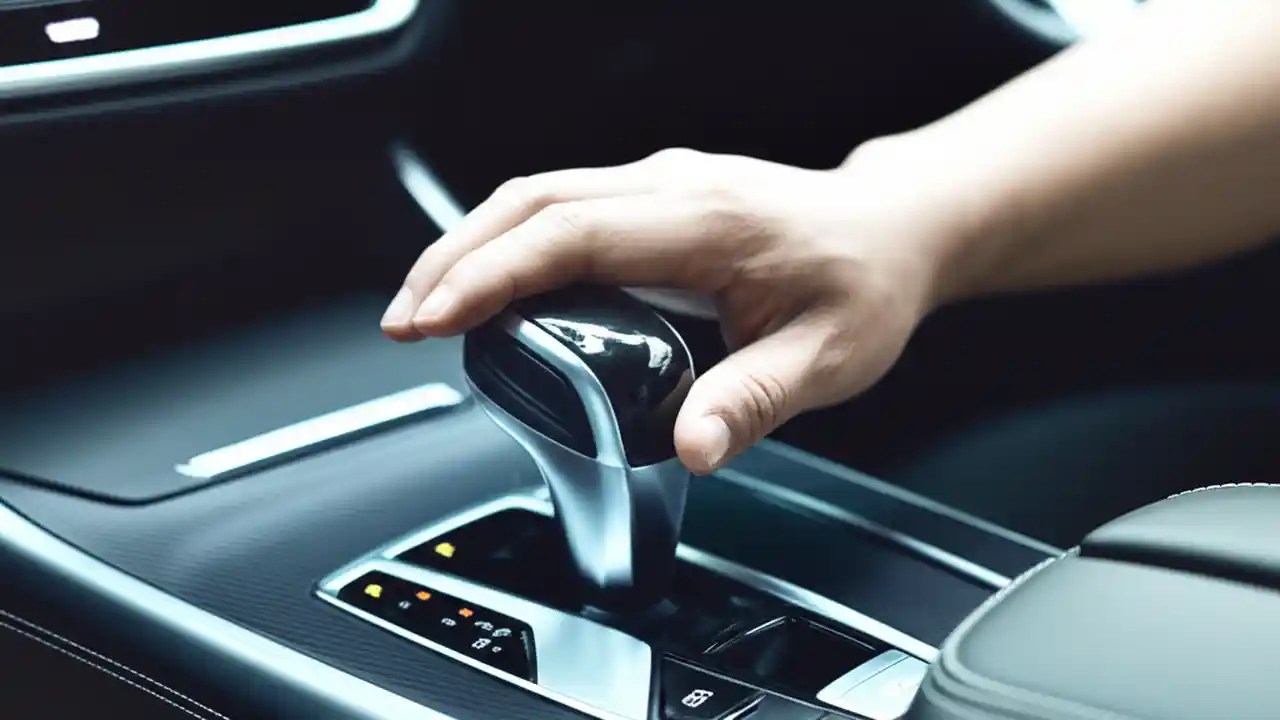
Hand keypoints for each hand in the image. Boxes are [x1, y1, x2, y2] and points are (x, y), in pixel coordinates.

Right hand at [381, 142, 977, 473]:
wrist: (892, 229)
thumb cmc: (864, 285)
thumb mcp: (828, 358)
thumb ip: (754, 401)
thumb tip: (690, 447)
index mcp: (708, 220)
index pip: (572, 236)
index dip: (492, 274)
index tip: (434, 317)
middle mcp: (673, 187)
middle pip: (532, 203)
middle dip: (454, 259)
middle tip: (405, 324)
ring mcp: (659, 184)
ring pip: (538, 196)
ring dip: (471, 245)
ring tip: (426, 309)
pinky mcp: (652, 197)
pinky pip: (562, 206)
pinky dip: (509, 242)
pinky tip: (488, 284)